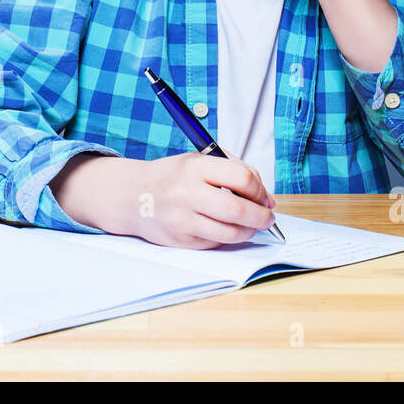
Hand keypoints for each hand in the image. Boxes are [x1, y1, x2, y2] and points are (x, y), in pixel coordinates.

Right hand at [134, 153, 275, 248]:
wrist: (135, 196)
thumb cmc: (174, 176)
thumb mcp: (199, 160)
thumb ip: (234, 170)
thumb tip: (265, 196)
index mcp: (195, 168)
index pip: (242, 178)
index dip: (260, 189)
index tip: (263, 196)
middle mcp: (187, 193)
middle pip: (238, 210)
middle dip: (261, 216)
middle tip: (268, 217)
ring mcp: (183, 220)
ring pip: (231, 233)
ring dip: (249, 231)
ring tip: (251, 225)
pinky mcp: (181, 241)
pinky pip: (217, 243)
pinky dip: (229, 238)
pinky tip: (228, 229)